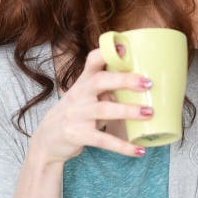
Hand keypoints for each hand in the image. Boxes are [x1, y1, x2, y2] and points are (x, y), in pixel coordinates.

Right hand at [30, 49, 154, 163]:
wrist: (47, 141)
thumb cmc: (76, 113)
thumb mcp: (86, 96)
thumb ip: (108, 89)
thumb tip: (143, 84)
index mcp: (84, 82)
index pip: (92, 61)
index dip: (107, 52)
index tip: (125, 47)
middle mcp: (79, 95)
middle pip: (100, 82)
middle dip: (124, 80)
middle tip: (147, 84)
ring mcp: (76, 115)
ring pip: (104, 110)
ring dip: (129, 111)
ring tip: (150, 113)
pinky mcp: (77, 135)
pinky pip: (103, 140)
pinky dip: (123, 146)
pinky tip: (139, 150)